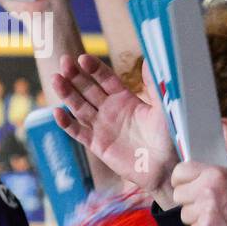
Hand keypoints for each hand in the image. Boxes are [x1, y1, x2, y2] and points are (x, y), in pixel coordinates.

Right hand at [52, 53, 176, 196]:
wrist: (167, 167)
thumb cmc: (170, 136)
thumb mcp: (163, 107)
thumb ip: (153, 85)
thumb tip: (147, 60)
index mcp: (125, 98)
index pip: (105, 79)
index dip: (94, 68)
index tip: (83, 58)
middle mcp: (111, 110)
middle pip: (88, 89)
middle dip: (76, 76)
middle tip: (65, 62)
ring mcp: (102, 127)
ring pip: (79, 107)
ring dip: (67, 93)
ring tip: (56, 79)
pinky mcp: (98, 144)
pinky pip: (78, 132)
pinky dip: (67, 123)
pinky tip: (57, 112)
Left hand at [169, 160, 226, 225]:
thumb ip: (221, 172)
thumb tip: (204, 173)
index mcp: (214, 174)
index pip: (180, 171)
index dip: (181, 179)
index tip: (186, 185)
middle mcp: (206, 190)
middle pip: (178, 194)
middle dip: (188, 200)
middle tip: (202, 204)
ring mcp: (204, 211)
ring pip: (184, 214)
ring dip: (195, 218)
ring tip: (213, 218)